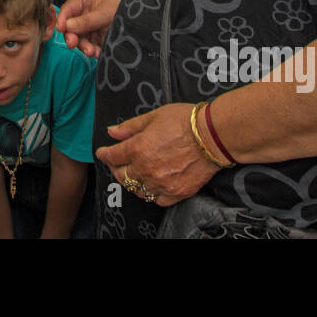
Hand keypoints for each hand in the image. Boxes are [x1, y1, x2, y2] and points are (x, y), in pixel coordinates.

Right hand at [55, 0, 120, 57]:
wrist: (140, 21)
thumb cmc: (123, 8)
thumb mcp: (104, 12)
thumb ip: (86, 20)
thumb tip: (67, 25)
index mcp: (84, 2)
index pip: (67, 9)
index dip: (61, 19)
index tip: (61, 28)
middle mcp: (83, 15)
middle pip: (70, 27)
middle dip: (71, 37)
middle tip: (72, 44)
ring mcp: (89, 28)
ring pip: (79, 40)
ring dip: (83, 47)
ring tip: (91, 52)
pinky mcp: (96, 40)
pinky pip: (89, 47)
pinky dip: (92, 52)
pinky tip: (97, 53)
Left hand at [96, 103, 218, 206]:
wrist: (213, 136)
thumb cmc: (185, 121)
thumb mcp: (154, 116)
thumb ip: (130, 127)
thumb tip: (112, 131)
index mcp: (138, 148)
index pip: (113, 156)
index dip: (105, 154)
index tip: (103, 153)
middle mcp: (146, 169)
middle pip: (122, 176)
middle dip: (116, 169)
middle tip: (117, 163)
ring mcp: (161, 183)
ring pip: (138, 190)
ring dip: (133, 182)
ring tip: (134, 174)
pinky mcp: (177, 192)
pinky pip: (157, 200)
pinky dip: (152, 194)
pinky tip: (152, 185)